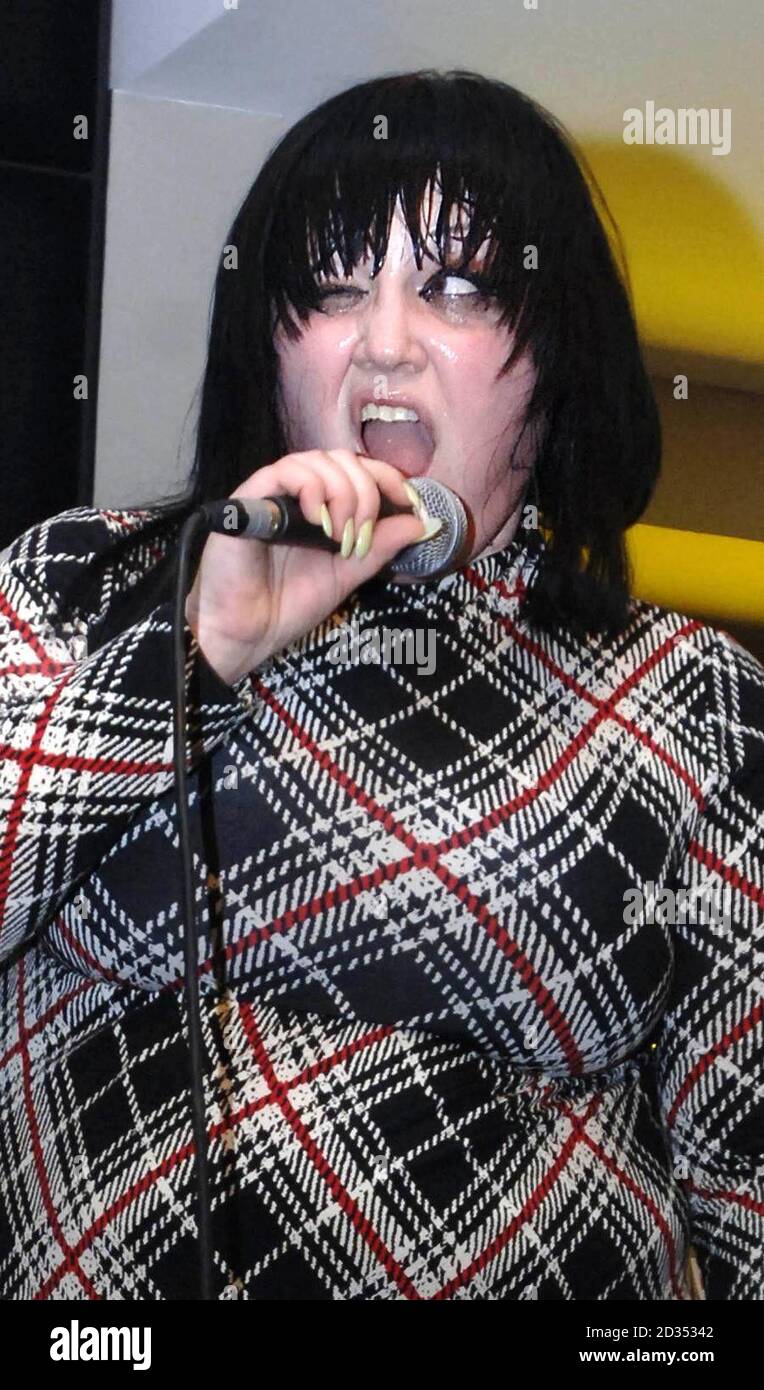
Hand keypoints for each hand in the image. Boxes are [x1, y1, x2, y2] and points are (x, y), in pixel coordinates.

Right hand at [184, 449, 435, 684]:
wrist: (247, 633)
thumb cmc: (288, 605)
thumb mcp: (347, 575)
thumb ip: (380, 547)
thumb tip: (422, 523)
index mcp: (322, 506)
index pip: (359, 470)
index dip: (388, 479)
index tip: (409, 502)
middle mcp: (297, 493)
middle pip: (341, 460)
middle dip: (365, 491)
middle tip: (362, 534)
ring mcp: (271, 495)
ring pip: (314, 460)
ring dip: (341, 492)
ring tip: (339, 535)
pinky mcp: (245, 502)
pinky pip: (278, 473)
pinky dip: (307, 487)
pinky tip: (317, 518)